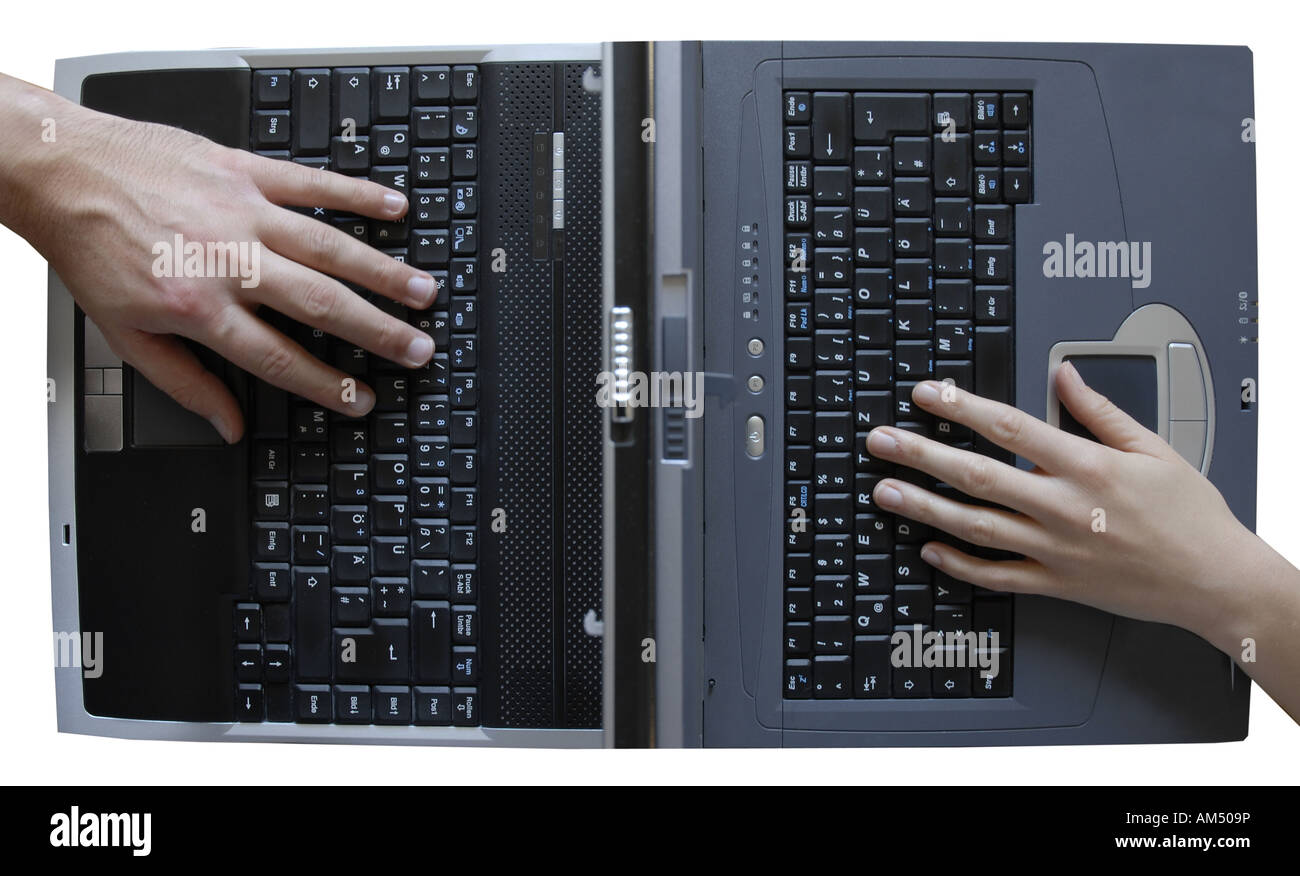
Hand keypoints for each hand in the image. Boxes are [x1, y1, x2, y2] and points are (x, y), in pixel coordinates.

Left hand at [7, 80, 437, 442]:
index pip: (279, 358)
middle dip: (378, 333)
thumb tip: (228, 424)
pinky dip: (357, 193)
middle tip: (419, 350)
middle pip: (320, 305)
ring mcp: (241, 211)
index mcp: (199, 307)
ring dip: (383, 272)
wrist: (60, 171)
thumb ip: (184, 383)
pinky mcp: (243, 169)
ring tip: (424, 292)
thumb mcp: (124, 334)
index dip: (326, 386)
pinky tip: (396, 207)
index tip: (361, 401)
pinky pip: (312, 183)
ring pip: (329, 246)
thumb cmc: (90, 248)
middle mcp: (229, 260)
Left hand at [866, 362, 1254, 643]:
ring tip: (885, 491)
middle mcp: (1065, 508)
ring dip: (925, 508)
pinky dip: (959, 564)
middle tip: (882, 442)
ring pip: (975, 526)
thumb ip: (1100, 411)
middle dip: (922, 456)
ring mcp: (1056, 550)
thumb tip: (1064, 373)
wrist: (1215, 580)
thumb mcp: (1153, 449)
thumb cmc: (1190, 515)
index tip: (927, 394)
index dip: (963, 408)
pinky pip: (996, 576)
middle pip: (978, 476)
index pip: (1011, 429)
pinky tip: (928, 549)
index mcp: (1088, 467)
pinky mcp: (1056, 585)